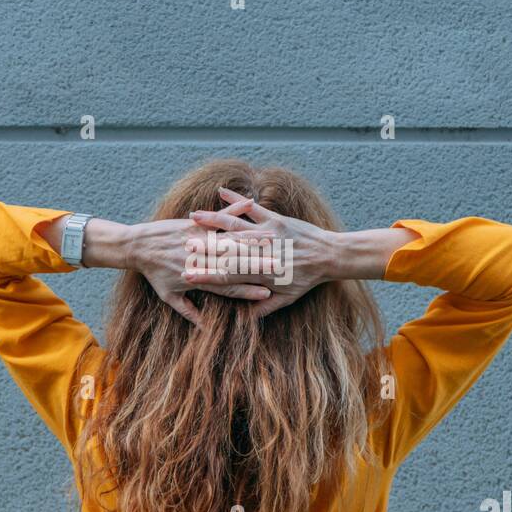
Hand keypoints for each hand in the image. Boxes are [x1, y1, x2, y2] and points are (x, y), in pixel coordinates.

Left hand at [127, 196, 274, 325]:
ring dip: (253, 236)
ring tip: (275, 236)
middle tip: (280, 266)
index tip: (266, 294)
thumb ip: (189, 312)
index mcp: (199, 278)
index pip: (229, 287)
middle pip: (236, 263)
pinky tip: (252, 203)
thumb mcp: (169, 296)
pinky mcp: (195, 224)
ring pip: (231, 239)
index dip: (248, 291)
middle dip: (259, 265)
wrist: (136, 246)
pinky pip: (219, 217)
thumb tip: (204, 328)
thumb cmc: (153, 273)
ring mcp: (199, 240)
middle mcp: (202, 259)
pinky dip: (235, 208)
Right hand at [183, 186, 337, 318]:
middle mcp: (261, 253)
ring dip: (213, 220)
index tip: (186, 275)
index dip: (206, 276)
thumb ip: (265, 307)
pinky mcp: (275, 220)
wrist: (330, 256)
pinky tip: (220, 192)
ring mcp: (268, 234)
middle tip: (181, 244)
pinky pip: (252, 208)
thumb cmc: (307, 278)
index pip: (227, 276)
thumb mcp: (287, 297)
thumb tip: (246, 319)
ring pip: (236, 227)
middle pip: (226, 250)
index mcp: (261, 274)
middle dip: (202, 246)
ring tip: (192, 216)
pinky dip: (236, 200)